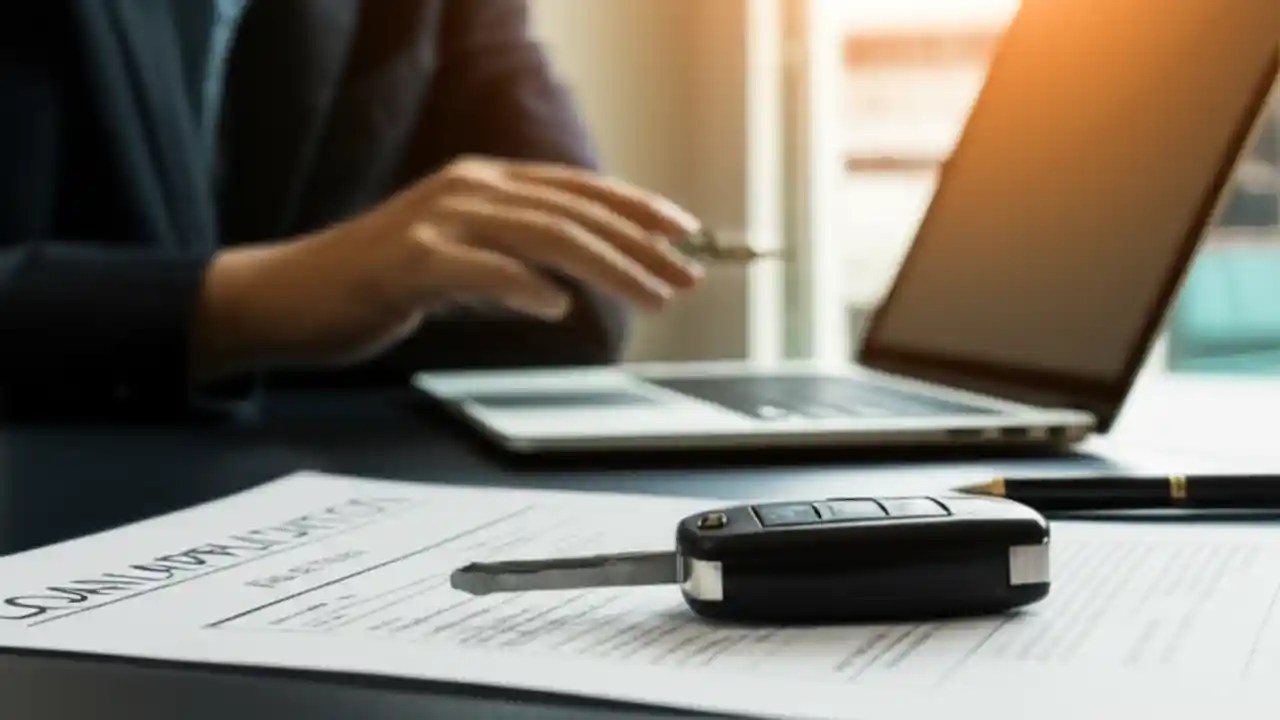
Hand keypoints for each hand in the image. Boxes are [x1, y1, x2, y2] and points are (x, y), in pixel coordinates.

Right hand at [191, 156, 705, 380]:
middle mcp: (469, 187)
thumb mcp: (462, 256)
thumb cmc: (381, 281)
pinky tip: (558, 305)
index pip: (579, 189)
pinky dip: (523, 284)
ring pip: (544, 234)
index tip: (686, 236)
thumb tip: (576, 277)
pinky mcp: (409, 259)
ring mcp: (437, 218)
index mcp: (486, 183)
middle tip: (684, 281)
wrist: (291, 295)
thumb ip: (515, 255)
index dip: (638, 209)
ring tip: (649, 296)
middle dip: (640, 247)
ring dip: (607, 267)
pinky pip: (479, 267)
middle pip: (574, 212)